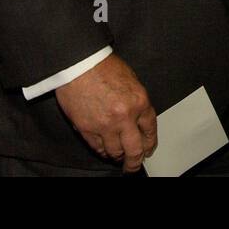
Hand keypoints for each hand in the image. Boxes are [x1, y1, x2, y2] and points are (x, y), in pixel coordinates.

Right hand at [55, 53, 156, 171]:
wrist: (79, 64)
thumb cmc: (102, 66)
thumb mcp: (131, 80)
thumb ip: (136, 102)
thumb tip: (138, 120)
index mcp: (139, 101)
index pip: (150, 130)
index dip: (150, 142)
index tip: (148, 148)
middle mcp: (124, 116)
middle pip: (135, 149)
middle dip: (135, 161)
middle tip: (134, 165)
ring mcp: (105, 125)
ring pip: (115, 152)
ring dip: (118, 156)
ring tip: (118, 158)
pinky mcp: (86, 129)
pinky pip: (97, 148)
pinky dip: (102, 151)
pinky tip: (104, 151)